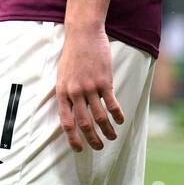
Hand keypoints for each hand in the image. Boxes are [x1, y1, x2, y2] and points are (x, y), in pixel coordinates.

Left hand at [56, 29, 124, 151]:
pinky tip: (121, 120)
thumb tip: (73, 111)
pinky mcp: (104, 82)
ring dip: (108, 130)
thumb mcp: (62, 75)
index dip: (72, 139)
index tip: (79, 149)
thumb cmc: (72, 55)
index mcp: (62, 92)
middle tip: (99, 147)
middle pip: (84, 124)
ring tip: (113, 136)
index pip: (66, 122)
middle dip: (93, 139)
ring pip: (100, 117)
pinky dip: (118, 115)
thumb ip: (67, 94)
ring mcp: (90, 87)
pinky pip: (112, 104)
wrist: (83, 34)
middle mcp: (75, 93)